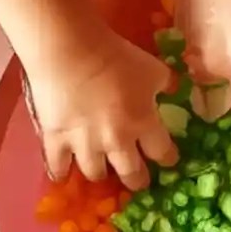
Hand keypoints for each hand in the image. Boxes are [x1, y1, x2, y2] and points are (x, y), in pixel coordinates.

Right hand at [24, 28, 177, 190]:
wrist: (71, 51)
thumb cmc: (116, 57)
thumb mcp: (153, 68)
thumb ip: (166, 83)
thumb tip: (174, 89)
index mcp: (143, 123)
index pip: (162, 152)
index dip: (167, 158)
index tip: (169, 160)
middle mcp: (116, 142)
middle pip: (131, 173)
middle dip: (137, 180)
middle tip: (138, 180)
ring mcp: (85, 144)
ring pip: (95, 173)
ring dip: (100, 173)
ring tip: (99, 171)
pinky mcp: (56, 140)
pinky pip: (58, 166)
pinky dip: (61, 172)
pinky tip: (62, 175)